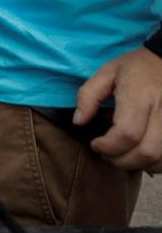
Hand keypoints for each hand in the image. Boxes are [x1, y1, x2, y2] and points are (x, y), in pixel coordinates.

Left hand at [76, 46, 161, 171]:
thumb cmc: (136, 67)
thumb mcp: (107, 73)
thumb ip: (88, 96)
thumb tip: (78, 122)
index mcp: (140, 96)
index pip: (127, 133)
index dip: (109, 146)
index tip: (95, 144)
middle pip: (146, 151)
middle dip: (122, 161)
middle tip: (106, 155)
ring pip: (160, 158)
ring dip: (139, 164)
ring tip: (122, 156)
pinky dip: (155, 162)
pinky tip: (140, 155)